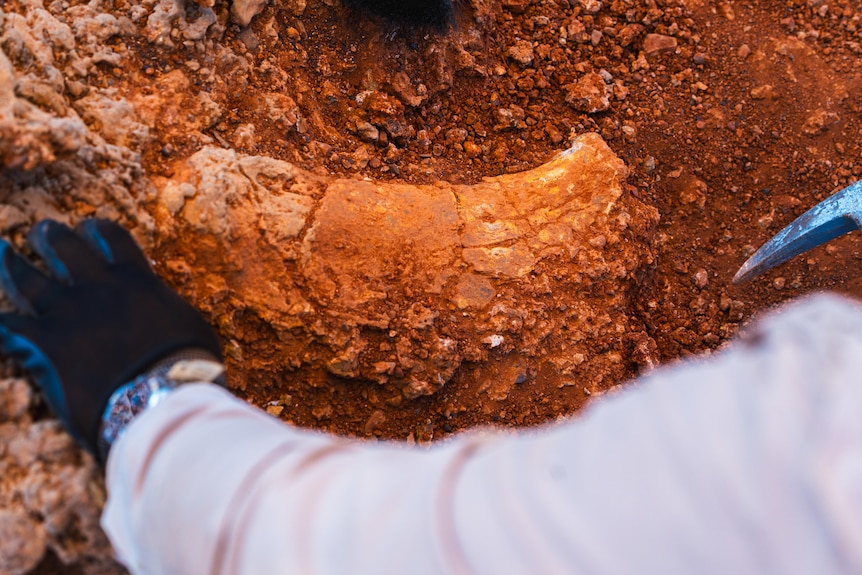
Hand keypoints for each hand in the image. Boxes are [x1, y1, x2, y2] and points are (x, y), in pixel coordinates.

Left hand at [0, 219, 220, 453]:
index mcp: (135, 279)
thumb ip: (167, 310)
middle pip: (64, 247)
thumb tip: (166, 314)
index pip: (111, 240)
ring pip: (25, 278)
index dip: (98, 230)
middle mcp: (96, 288)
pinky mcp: (43, 345)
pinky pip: (6, 328)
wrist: (161, 396)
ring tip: (2, 252)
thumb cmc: (188, 365)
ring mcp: (66, 314)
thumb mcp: (190, 325)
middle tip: (42, 232)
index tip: (90, 227)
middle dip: (51, 236)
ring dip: (9, 264)